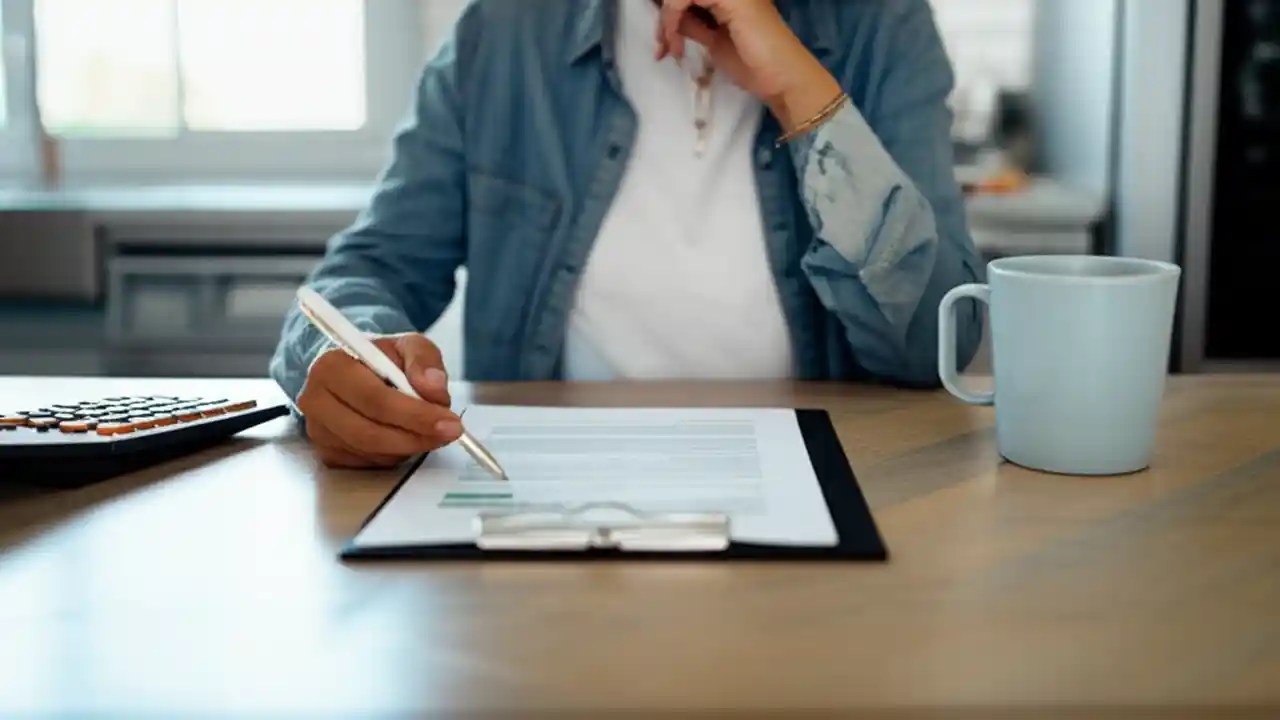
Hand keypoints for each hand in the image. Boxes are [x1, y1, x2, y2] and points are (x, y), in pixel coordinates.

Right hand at [296, 333, 462, 468]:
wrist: (361, 373)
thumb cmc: (384, 360)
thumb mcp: (409, 347)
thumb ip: (425, 361)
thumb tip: (433, 388)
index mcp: (331, 367)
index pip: (374, 398)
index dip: (414, 414)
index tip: (449, 422)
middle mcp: (316, 401)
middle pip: (369, 432)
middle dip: (415, 436)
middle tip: (450, 433)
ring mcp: (318, 431)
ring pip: (371, 452)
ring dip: (408, 447)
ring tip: (433, 433)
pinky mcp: (327, 454)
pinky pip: (367, 463)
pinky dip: (395, 455)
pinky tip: (407, 439)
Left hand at [655, 0, 843, 129]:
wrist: (781, 77)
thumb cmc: (754, 64)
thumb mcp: (715, 41)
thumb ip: (694, 25)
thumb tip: (669, 19)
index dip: (669, 10)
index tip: (662, 39)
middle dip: (664, 14)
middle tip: (661, 44)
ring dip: (665, 19)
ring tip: (668, 48)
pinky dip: (671, 19)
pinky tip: (675, 45)